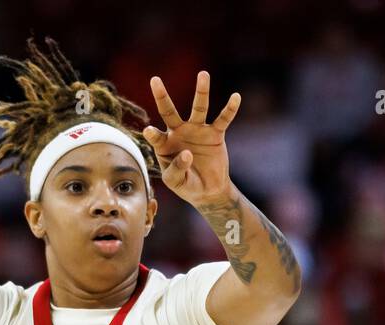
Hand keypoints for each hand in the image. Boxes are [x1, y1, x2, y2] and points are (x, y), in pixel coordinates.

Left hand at [143, 71, 239, 205]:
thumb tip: (186, 153)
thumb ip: (177, 170)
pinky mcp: (215, 134)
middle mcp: (179, 132)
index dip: (152, 134)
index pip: (156, 136)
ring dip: (201, 91)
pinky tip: (236, 97)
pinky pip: (223, 119)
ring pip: (199, 108)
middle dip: (162, 96)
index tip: (148, 131)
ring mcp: (197, 131)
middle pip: (169, 111)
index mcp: (164, 145)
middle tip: (154, 80)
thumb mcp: (176, 182)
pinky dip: (230, 109)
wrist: (207, 190)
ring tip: (203, 74)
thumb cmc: (187, 185)